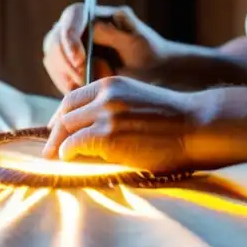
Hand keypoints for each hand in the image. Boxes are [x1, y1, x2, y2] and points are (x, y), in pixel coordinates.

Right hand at [41, 4, 168, 94]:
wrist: (149, 69)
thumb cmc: (147, 50)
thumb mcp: (136, 41)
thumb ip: (112, 33)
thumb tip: (90, 26)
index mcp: (93, 13)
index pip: (72, 16)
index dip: (70, 38)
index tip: (80, 61)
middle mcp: (75, 25)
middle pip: (55, 40)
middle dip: (68, 64)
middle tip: (86, 81)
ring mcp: (66, 44)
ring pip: (52, 60)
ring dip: (69, 77)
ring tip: (92, 86)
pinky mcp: (65, 63)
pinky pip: (57, 75)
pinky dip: (69, 86)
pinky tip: (85, 90)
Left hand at [42, 76, 202, 171]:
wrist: (196, 125)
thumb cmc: (172, 121)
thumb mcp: (137, 101)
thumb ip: (114, 108)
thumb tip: (89, 131)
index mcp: (112, 84)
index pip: (73, 98)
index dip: (61, 116)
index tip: (57, 131)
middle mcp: (106, 95)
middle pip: (66, 113)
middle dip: (55, 133)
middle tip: (50, 151)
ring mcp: (106, 114)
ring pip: (67, 129)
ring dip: (58, 146)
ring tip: (55, 160)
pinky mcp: (107, 136)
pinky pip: (74, 145)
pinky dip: (67, 154)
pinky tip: (69, 162)